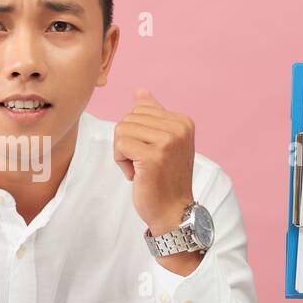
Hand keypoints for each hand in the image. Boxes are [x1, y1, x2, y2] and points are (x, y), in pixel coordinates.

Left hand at [114, 88, 195, 236]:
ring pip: (121, 130)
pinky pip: (120, 144)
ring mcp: (168, 141)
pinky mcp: (153, 155)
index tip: (151, 154)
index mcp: (183, 121)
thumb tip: (139, 91)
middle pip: (128, 118)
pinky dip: (121, 161)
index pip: (139, 110)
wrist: (173, 211)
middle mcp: (179, 128)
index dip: (137, 134)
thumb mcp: (163, 142)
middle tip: (144, 163)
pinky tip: (136, 175)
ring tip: (141, 169)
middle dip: (127, 142)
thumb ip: (153, 115)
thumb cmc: (164, 179)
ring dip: (123, 152)